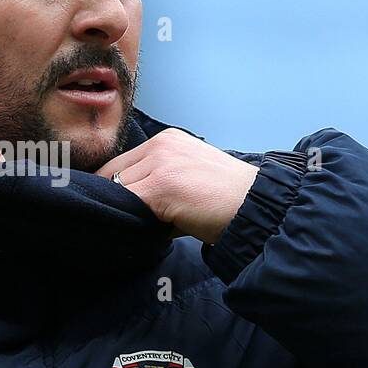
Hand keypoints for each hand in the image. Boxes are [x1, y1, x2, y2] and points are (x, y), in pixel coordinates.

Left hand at [97, 129, 259, 243]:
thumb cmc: (226, 201)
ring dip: (123, 209)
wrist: (255, 207)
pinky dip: (129, 217)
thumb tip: (126, 206)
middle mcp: (161, 144)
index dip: (113, 187)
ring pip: (118, 190)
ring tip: (141, 224)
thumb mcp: (188, 179)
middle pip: (113, 173)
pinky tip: (146, 227)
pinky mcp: (159, 185)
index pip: (122, 162)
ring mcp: (159, 163)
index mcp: (168, 140)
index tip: (114, 205)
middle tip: (121, 219)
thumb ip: (157, 185)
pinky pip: (126, 203)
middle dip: (114, 198)